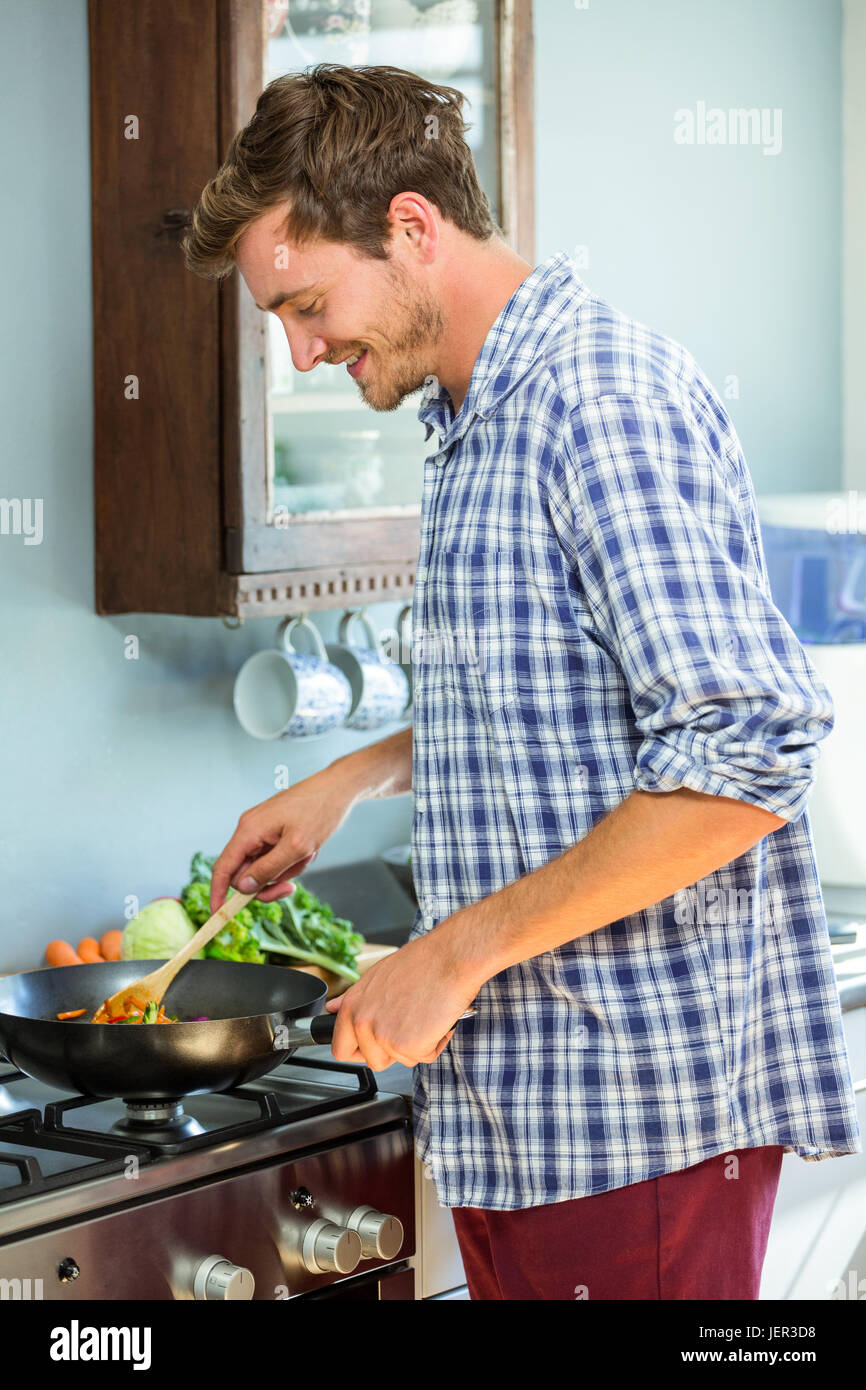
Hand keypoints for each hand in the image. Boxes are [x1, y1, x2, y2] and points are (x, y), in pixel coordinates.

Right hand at [210, 763, 359, 910]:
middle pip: (245, 873)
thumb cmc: (319, 812)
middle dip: (268, 883)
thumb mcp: (296, 848)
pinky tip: (309, 849)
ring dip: (285, 870)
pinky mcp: (273, 831)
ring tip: (307, 855)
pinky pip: (275, 857)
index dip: (218, 893)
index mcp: (249, 830)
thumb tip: (242, 887)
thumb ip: (267, 870)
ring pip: (263, 867)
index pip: (223, 868)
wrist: (338, 789)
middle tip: (291, 887)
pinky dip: (291, 861)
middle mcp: (250, 829)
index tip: (218, 915)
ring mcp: (261, 830)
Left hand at [324, 932, 479, 1070]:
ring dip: (417, 1045)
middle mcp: (363, 1022)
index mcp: (352, 1005)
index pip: (341, 1049)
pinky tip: (437, 1018)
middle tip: (409, 1024)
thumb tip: (332, 1008)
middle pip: (373, 1061)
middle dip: (393, 1050)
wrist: (450, 957)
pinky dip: (435, 1043)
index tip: (372, 1047)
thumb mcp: (377, 976)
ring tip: (425, 1015)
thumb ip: (354, 998)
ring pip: (401, 1060)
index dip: (359, 1052)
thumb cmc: (422, 962)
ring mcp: (384, 1036)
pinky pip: (424, 1056)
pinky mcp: (408, 1045)